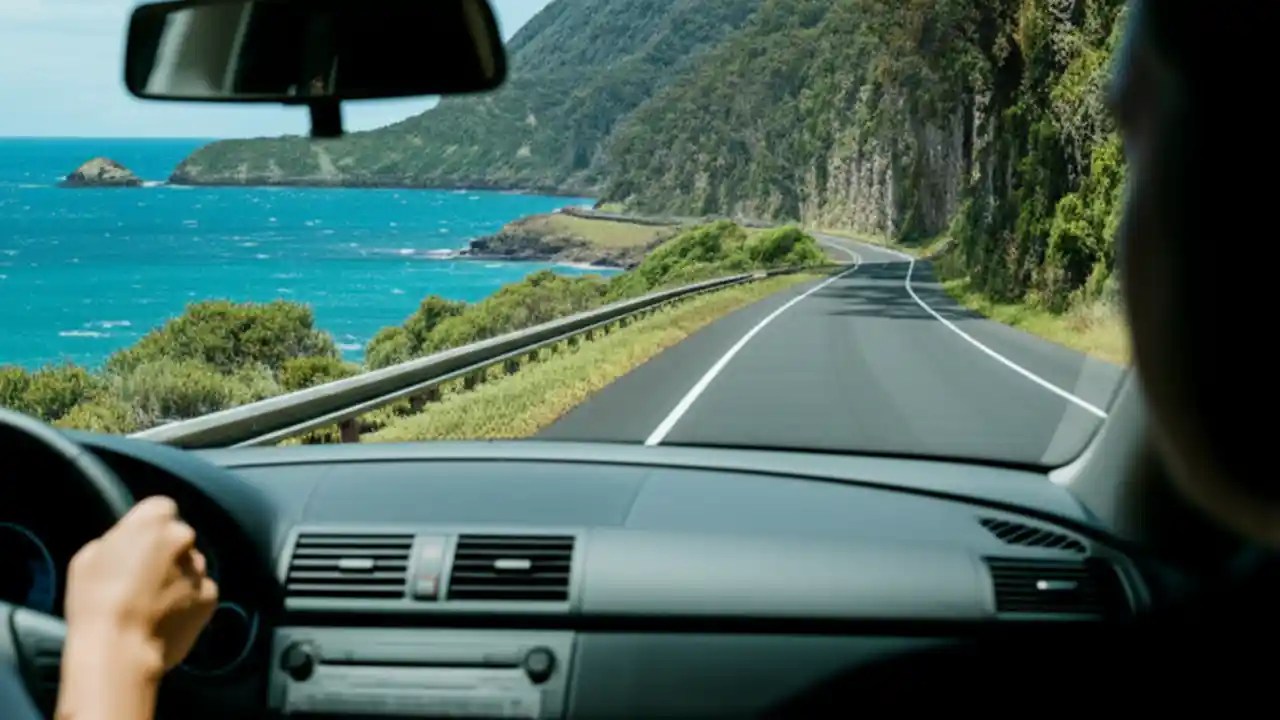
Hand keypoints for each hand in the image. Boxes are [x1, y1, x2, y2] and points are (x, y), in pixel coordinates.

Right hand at [63, 496, 218, 673]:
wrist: (119, 650)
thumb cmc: (95, 601)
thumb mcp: (88, 558)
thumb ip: (116, 541)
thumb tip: (128, 544)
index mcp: (154, 519)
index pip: (161, 508)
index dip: (148, 527)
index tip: (136, 545)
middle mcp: (184, 537)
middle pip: (178, 538)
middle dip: (165, 552)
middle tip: (142, 578)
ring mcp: (200, 568)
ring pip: (190, 567)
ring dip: (177, 578)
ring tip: (151, 604)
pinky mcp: (211, 596)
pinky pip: (200, 592)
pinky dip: (188, 601)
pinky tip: (165, 618)